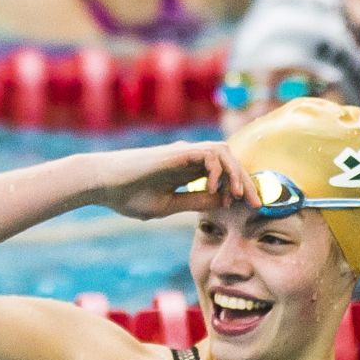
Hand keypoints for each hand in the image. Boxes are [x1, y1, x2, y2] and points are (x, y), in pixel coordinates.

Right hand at [91, 141, 251, 219]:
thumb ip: (194, 202)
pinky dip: (217, 169)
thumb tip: (222, 203)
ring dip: (236, 173)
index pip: (224, 173)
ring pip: (224, 152)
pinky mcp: (176, 152)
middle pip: (230, 160)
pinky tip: (213, 189)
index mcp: (188, 171)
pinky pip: (208, 153)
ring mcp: (183, 153)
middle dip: (246, 181)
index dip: (238, 188)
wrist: (102, 184)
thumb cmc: (128, 195)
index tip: (243, 208)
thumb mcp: (169, 205)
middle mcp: (189, 158)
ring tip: (239, 195)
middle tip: (257, 204)